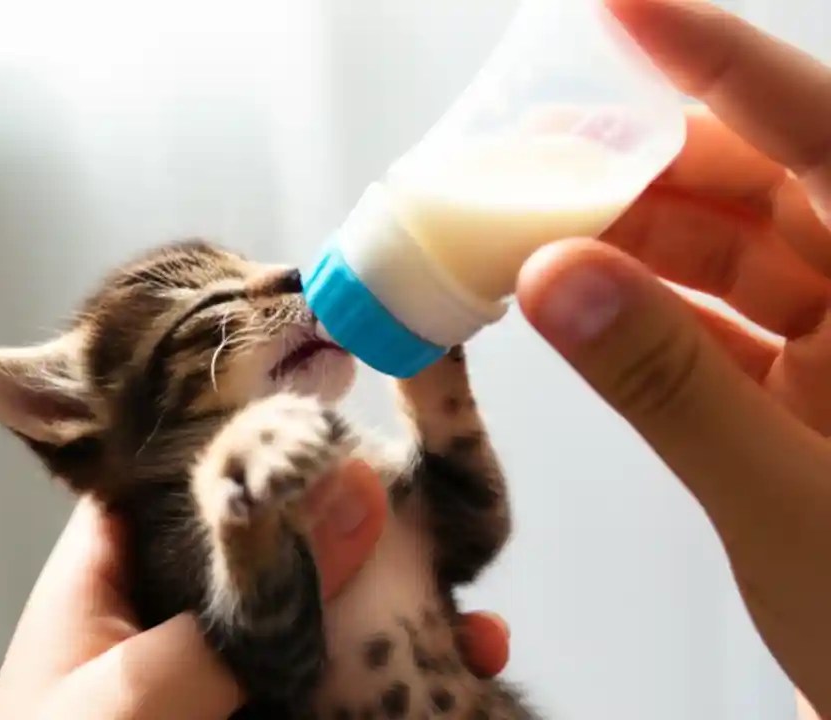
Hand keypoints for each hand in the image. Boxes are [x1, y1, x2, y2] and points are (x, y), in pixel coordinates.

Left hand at [0, 461, 510, 719]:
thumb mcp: (138, 689)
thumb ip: (247, 606)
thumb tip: (354, 497)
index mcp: (110, 568)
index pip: (186, 466)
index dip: (263, 435)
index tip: (353, 413)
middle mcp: (166, 607)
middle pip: (272, 543)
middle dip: (359, 537)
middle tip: (442, 532)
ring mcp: (213, 671)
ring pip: (313, 623)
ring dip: (389, 620)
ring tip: (474, 628)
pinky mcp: (255, 714)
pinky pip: (323, 686)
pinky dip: (376, 685)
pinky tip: (457, 671)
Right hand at [517, 0, 830, 714]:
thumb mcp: (782, 502)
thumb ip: (666, 383)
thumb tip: (559, 277)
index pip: (822, 137)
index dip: (718, 60)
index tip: (622, 5)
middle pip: (757, 189)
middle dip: (636, 162)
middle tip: (526, 148)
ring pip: (725, 258)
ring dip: (621, 243)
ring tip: (518, 227)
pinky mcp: (807, 399)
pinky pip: (710, 328)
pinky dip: (635, 317)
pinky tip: (567, 304)